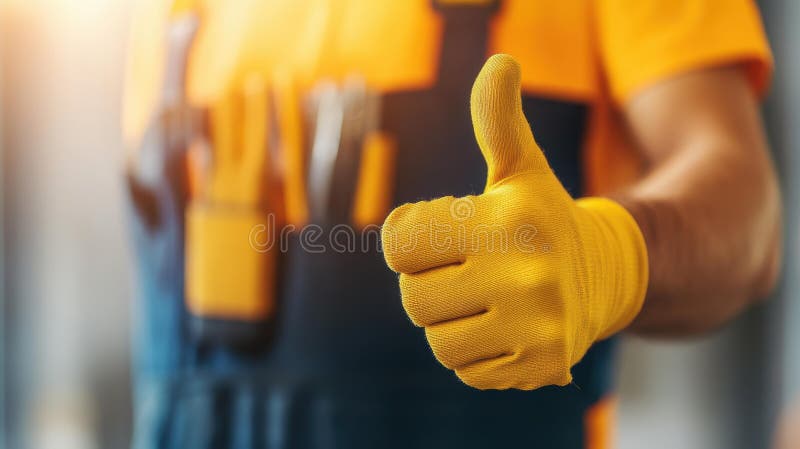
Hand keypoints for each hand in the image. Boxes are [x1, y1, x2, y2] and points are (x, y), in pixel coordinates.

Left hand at [381, 54, 647, 389]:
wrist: (608, 274)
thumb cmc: (542, 218)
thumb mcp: (521, 167)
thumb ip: (498, 119)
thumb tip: (500, 62)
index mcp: (504, 219)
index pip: (398, 242)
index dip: (414, 239)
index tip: (446, 235)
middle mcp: (523, 274)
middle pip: (413, 299)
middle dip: (432, 284)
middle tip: (469, 273)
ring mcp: (535, 325)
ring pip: (438, 341)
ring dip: (452, 323)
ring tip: (487, 303)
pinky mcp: (541, 365)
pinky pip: (467, 370)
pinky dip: (477, 353)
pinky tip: (505, 329)